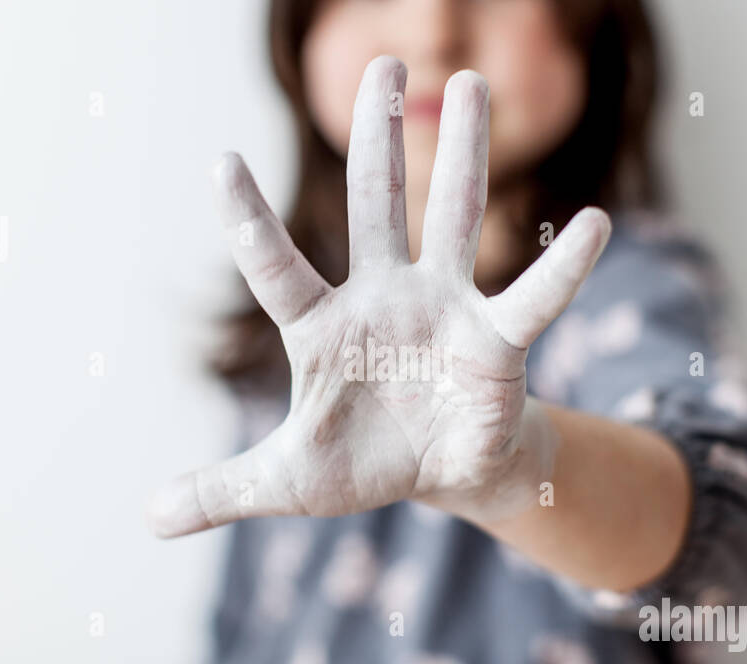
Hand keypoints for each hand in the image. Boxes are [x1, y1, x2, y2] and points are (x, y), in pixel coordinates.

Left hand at [149, 56, 610, 537]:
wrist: (440, 474)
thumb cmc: (364, 461)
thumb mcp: (288, 481)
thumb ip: (222, 489)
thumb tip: (149, 516)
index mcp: (322, 327)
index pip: (278, 267)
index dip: (250, 221)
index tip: (219, 161)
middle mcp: (382, 298)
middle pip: (373, 205)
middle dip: (377, 138)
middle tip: (381, 64)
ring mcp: (442, 307)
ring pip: (453, 217)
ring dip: (465, 152)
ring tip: (472, 81)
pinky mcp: (494, 338)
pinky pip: (531, 299)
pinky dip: (563, 268)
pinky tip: (597, 224)